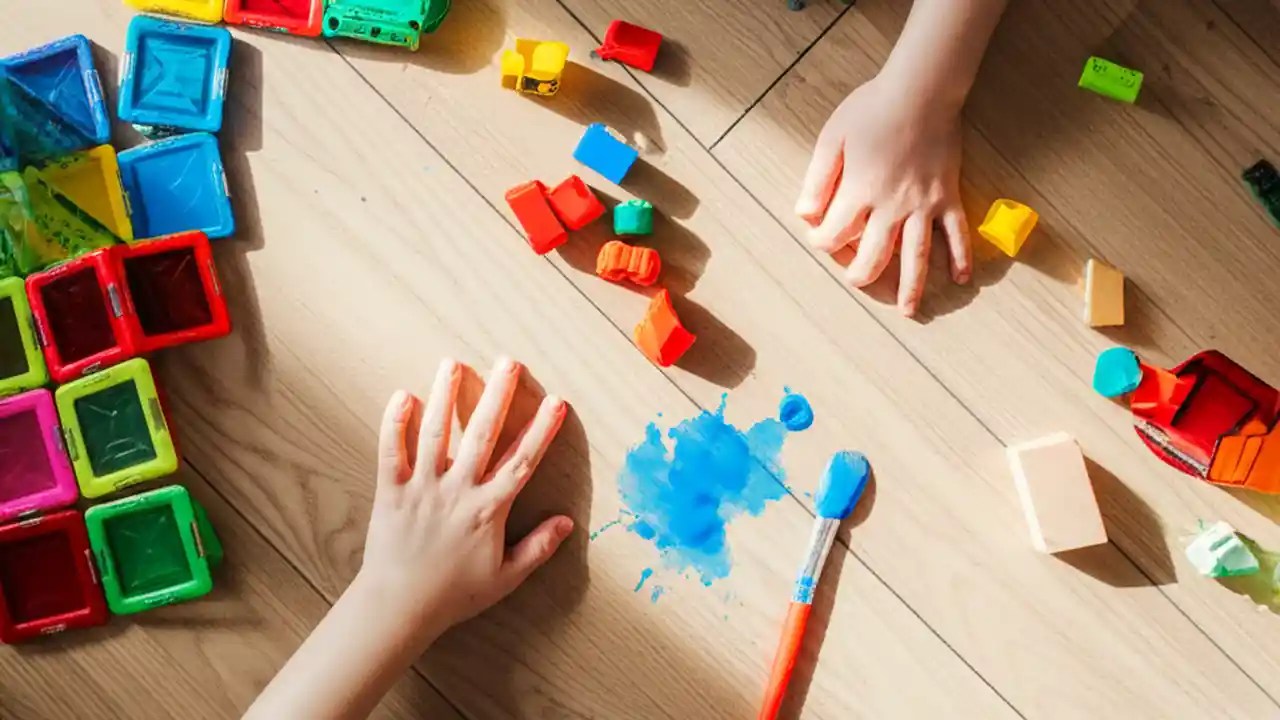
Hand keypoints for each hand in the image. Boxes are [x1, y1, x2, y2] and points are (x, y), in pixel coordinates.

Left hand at [359, 357, 572, 643]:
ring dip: (446, 395)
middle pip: (482, 434)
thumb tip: (566, 523)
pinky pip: (391, 451)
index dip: (541, 430)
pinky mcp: (391, 491)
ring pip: (436, 432)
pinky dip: (395, 422)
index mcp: (489, 510)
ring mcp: (422, 488)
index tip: (557, 402)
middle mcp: (457, 491)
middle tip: (508, 361)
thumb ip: (538, 548)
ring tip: (454, 362)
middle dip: (498, 394)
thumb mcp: (506, 577)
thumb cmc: (455, 594)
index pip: (522, 461)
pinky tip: (404, 395)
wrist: (399, 607)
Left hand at [796, 73, 972, 316]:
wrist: (921, 90)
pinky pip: (957, 234)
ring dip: (912, 287)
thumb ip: (817, 179)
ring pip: (917, 256)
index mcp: (860, 193)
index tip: (820, 235)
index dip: (821, 241)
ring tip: (910, 311)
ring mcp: (924, 205)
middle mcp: (892, 207)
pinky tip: (960, 279)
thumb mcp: (832, 139)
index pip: (834, 235)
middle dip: (861, 275)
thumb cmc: (872, 109)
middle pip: (874, 257)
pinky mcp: (948, 197)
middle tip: (857, 281)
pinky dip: (961, 257)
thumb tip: (804, 214)